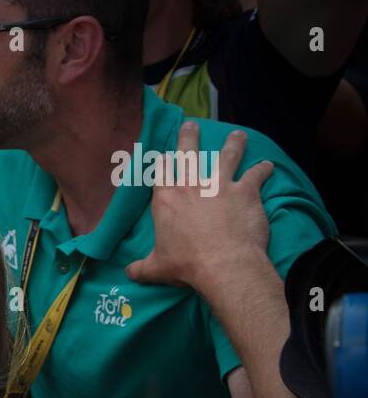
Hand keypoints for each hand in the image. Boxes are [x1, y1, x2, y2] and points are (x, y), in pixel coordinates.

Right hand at [125, 122, 273, 291]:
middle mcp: (191, 185)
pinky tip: (268, 165)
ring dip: (233, 144)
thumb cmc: (185, 264)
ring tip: (238, 135)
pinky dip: (263, 169)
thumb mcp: (156, 268)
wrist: (223, 264)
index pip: (160, 172)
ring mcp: (220, 185)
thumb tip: (128, 273)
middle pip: (189, 153)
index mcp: (166, 200)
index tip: (162, 155)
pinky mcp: (246, 191)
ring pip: (227, 156)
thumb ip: (141, 268)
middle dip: (189, 136)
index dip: (161, 162)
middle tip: (191, 124)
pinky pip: (256, 174)